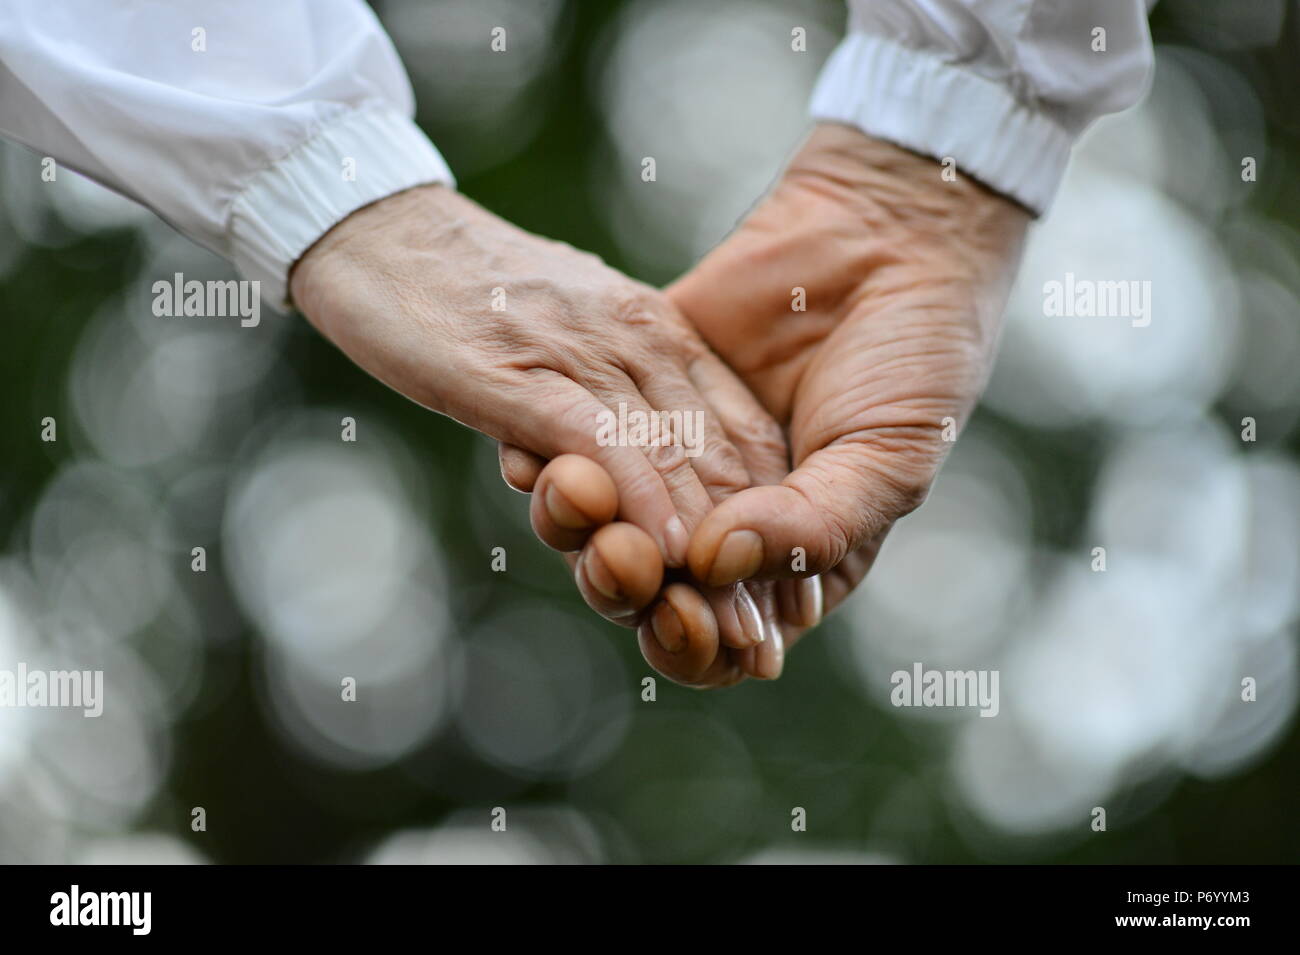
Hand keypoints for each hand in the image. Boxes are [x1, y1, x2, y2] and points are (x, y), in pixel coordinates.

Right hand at [290, 184, 787, 661]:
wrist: (380, 230)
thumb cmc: (467, 291)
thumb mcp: (569, 332)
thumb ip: (616, 385)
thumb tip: (648, 455)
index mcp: (656, 334)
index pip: (738, 430)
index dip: (769, 516)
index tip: (783, 591)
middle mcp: (639, 342)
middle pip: (718, 458)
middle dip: (750, 555)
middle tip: (768, 638)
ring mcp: (584, 355)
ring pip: (672, 458)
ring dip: (710, 549)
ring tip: (736, 624)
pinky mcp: (523, 372)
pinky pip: (602, 441)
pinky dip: (641, 501)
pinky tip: (666, 556)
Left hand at [499, 126, 1030, 686]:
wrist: (884, 229)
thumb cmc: (913, 356)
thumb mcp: (888, 457)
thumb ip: (811, 527)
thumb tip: (713, 566)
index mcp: (793, 558)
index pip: (725, 639)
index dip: (693, 646)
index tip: (680, 620)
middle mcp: (728, 521)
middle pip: (650, 590)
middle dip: (623, 588)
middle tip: (621, 560)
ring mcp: (676, 459)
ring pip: (604, 523)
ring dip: (576, 529)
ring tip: (575, 498)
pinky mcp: (637, 395)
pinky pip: (578, 439)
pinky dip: (548, 457)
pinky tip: (532, 456)